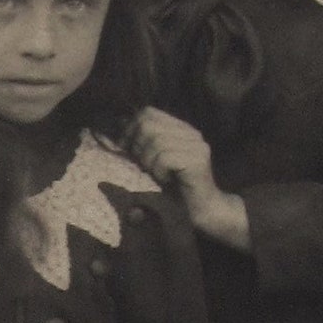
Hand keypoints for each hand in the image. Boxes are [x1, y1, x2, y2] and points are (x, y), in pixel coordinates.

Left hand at [124, 108, 249, 248]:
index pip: (148, 112)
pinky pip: (164, 157)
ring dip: (148, 161)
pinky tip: (165, 180)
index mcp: (181, 129)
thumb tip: (119, 123)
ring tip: (156, 175)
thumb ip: (142, 143)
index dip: (132, 128)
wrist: (203, 211)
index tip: (125, 148)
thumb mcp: (154, 161)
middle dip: (138, 145)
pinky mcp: (197, 160)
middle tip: (142, 165)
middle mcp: (191, 133)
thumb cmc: (176, 189)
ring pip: (156, 141)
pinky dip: (158, 171)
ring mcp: (196, 145)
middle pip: (149, 125)